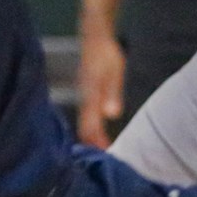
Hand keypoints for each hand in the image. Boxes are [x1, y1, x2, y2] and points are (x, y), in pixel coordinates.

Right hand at [75, 31, 125, 148]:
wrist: (94, 34)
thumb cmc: (106, 52)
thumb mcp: (114, 70)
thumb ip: (112, 92)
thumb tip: (111, 114)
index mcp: (89, 94)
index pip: (90, 126)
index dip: (97, 143)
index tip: (106, 155)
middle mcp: (83, 97)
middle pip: (84, 128)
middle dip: (92, 145)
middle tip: (103, 162)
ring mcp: (82, 94)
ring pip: (83, 122)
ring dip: (91, 138)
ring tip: (101, 152)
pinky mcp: (84, 92)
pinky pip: (85, 115)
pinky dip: (90, 127)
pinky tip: (97, 133)